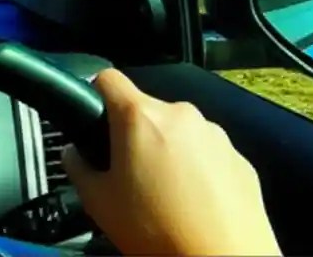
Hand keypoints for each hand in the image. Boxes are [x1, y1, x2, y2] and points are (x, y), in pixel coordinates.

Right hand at [62, 69, 279, 256]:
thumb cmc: (163, 234)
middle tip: (128, 177)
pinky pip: (207, 154)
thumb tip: (74, 154)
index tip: (95, 112)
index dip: (95, 93)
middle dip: (133, 137)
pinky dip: (197, 171)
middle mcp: (180, 115)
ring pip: (178, 133)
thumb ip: (77, 166)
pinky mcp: (238, 157)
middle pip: (145, 111)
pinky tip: (190, 205)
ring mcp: (214, 135)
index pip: (107, 78)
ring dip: (167, 154)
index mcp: (140, 118)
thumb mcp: (98, 202)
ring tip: (163, 198)